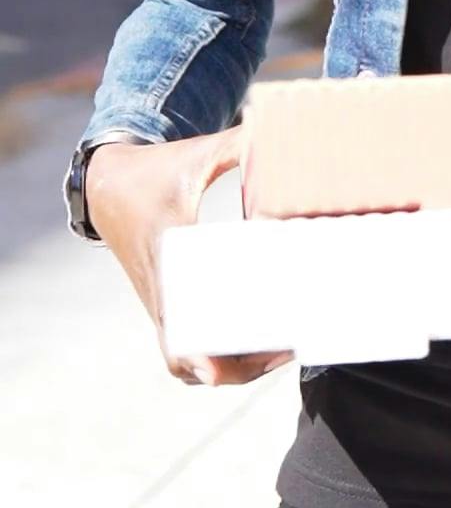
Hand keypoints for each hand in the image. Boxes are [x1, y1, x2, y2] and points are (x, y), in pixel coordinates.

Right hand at [86, 130, 293, 387]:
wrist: (108, 184)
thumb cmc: (155, 171)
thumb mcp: (196, 154)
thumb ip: (238, 145)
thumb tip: (281, 136)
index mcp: (166, 255)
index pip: (174, 315)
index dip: (194, 351)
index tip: (219, 371)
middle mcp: (160, 289)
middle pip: (186, 355)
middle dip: (235, 366)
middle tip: (286, 348)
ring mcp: (159, 302)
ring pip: (185, 358)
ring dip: (226, 369)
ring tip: (277, 353)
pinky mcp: (163, 304)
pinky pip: (182, 346)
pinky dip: (210, 361)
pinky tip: (247, 354)